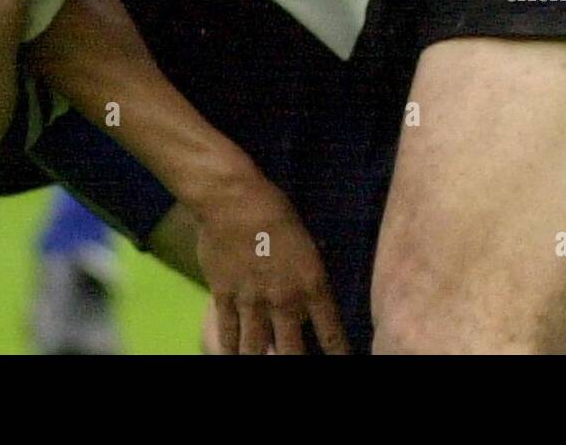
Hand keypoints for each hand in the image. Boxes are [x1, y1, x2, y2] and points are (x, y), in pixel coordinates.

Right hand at [196, 172, 347, 354]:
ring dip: (259, 360)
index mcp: (311, 284)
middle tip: (295, 362)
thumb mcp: (305, 240)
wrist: (232, 201)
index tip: (341, 360)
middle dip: (295, 363)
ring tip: (262, 361)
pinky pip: (228, 334)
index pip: (331, 333)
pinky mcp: (224, 297)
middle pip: (292, 354)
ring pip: (255, 351)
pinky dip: (230, 349)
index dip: (338, 353)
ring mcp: (251, 303)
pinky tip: (233, 355)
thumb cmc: (274, 209)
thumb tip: (311, 289)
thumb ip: (307, 272)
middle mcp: (283, 301)